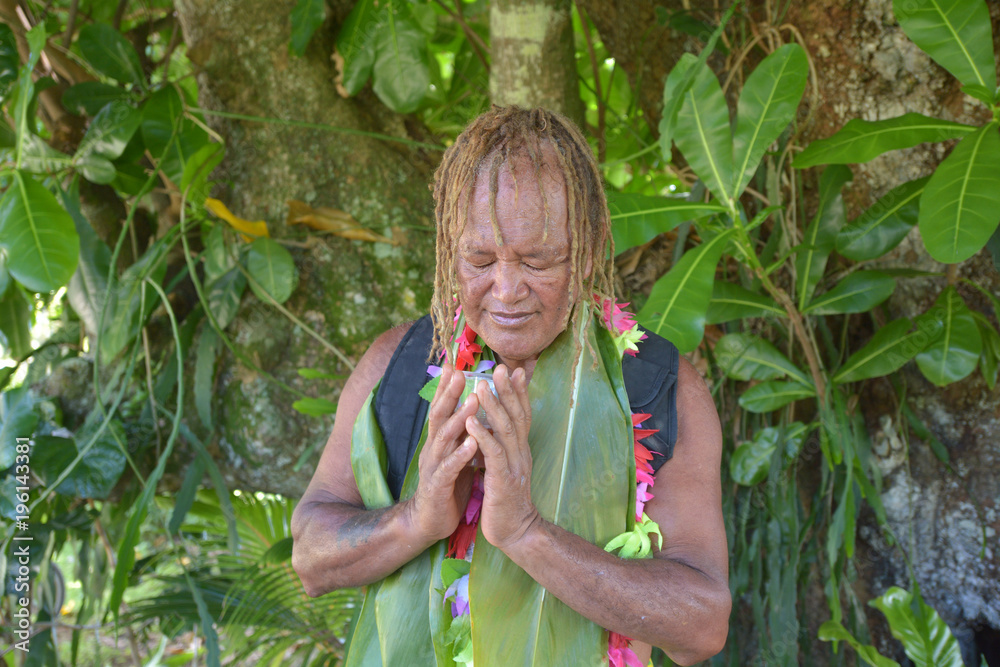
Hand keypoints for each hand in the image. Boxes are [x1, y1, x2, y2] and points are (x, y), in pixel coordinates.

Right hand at [406, 363, 479, 545]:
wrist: (430, 521)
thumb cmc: (448, 485)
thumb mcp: (455, 454)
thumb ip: (461, 433)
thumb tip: (472, 410)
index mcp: (439, 441)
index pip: (442, 409)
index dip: (447, 388)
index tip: (455, 365)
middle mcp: (433, 448)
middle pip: (439, 416)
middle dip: (449, 394)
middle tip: (460, 373)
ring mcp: (433, 466)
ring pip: (444, 438)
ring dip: (459, 418)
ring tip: (473, 401)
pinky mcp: (438, 486)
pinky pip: (449, 468)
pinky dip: (460, 455)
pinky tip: (472, 444)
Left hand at [465, 365, 540, 550]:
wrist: (515, 532)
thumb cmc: (506, 499)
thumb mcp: (506, 467)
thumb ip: (503, 446)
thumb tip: (496, 425)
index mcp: (520, 449)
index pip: (522, 414)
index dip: (518, 392)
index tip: (513, 370)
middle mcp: (521, 452)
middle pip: (517, 415)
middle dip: (508, 390)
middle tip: (499, 368)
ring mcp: (514, 465)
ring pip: (505, 429)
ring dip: (493, 406)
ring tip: (480, 386)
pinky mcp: (503, 480)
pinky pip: (493, 453)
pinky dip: (482, 435)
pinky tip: (471, 421)